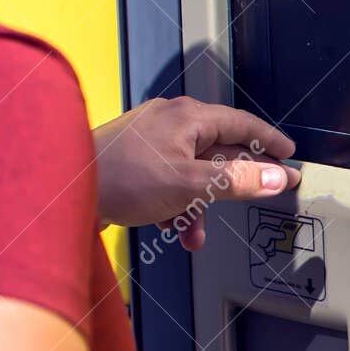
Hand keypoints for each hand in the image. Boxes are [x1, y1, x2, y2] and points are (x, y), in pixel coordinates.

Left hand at [92, 97, 299, 245]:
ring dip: (199, 206)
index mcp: (187, 117)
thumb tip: (277, 177)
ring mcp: (149, 142)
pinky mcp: (133, 163)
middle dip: (233, 185)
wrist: (61, 189)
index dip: (269, 141)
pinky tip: (170, 228)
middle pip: (219, 151)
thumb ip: (238, 182)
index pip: (242, 123)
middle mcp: (169, 123)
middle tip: (260, 195)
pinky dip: (175, 206)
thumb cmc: (121, 179)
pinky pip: (169, 183)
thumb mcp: (190, 184)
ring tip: (195, 233)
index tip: (288, 156)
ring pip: (193, 174)